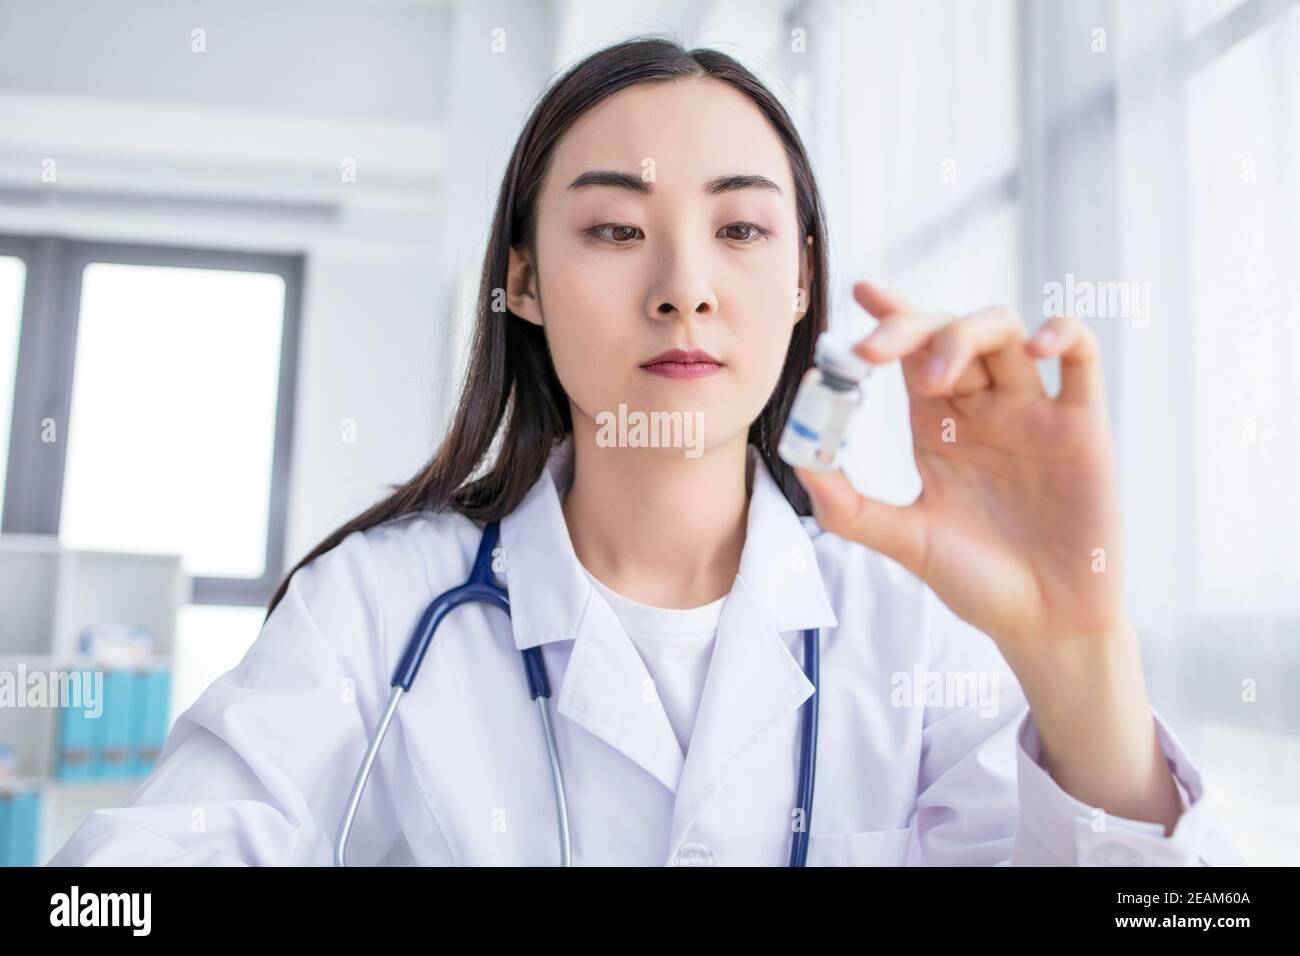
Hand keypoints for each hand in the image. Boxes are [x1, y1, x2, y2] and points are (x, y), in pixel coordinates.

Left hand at [794, 281, 1129, 669]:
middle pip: (949, 332)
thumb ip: (849, 505)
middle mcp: (984, 407)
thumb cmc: (976, 581)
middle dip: (909, 328)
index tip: (859, 293)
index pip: (911, 351)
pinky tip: (1036, 345)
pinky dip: (1062, 334)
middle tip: (871, 352)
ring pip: (1006, 331)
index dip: (890, 316)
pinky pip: (1080, 358)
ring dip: (964, 335)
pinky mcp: (1082, 427)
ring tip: (932, 377)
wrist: (1044, 625)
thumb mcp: (904, 540)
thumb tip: (798, 459)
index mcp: (938, 424)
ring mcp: (1034, 412)